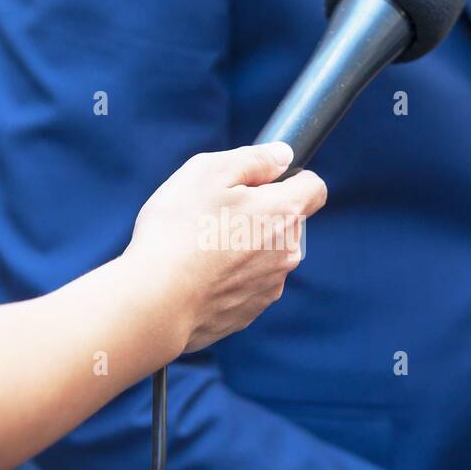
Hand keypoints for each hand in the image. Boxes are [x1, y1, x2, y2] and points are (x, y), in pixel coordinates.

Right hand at [125, 143, 327, 352]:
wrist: (156, 302)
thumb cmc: (179, 230)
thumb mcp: (209, 172)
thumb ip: (254, 159)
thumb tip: (283, 156)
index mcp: (284, 213)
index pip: (314, 188)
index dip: (291, 179)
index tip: (261, 182)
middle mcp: (287, 253)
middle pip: (285, 223)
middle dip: (259, 215)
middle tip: (214, 214)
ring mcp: (269, 287)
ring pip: (264, 257)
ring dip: (242, 248)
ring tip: (199, 249)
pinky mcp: (248, 313)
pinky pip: (245, 286)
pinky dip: (227, 279)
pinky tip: (196, 277)